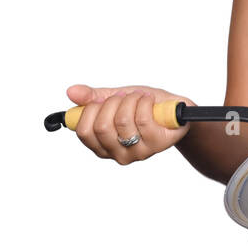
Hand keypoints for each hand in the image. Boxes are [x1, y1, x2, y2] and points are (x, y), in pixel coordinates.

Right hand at [66, 84, 195, 164]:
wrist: (175, 111)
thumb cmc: (144, 106)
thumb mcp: (115, 98)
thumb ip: (93, 98)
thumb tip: (71, 92)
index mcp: (103, 146)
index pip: (84, 133)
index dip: (90, 110)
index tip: (101, 100)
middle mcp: (119, 154)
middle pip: (102, 127)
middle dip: (111, 103)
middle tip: (123, 97)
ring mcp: (139, 152)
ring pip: (123, 121)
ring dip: (130, 100)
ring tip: (138, 97)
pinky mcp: (158, 145)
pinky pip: (143, 119)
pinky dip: (144, 102)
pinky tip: (149, 100)